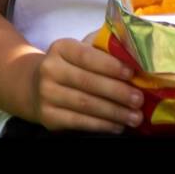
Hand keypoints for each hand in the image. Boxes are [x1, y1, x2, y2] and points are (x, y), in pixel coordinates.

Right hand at [22, 30, 144, 132]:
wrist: (35, 86)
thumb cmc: (71, 66)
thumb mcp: (80, 50)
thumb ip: (102, 49)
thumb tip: (134, 53)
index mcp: (61, 48)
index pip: (86, 55)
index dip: (110, 65)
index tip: (131, 74)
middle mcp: (49, 69)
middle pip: (87, 82)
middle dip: (117, 92)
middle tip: (139, 99)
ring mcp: (46, 94)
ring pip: (85, 104)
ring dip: (114, 112)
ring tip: (135, 116)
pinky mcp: (48, 116)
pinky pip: (79, 122)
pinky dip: (101, 125)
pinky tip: (117, 125)